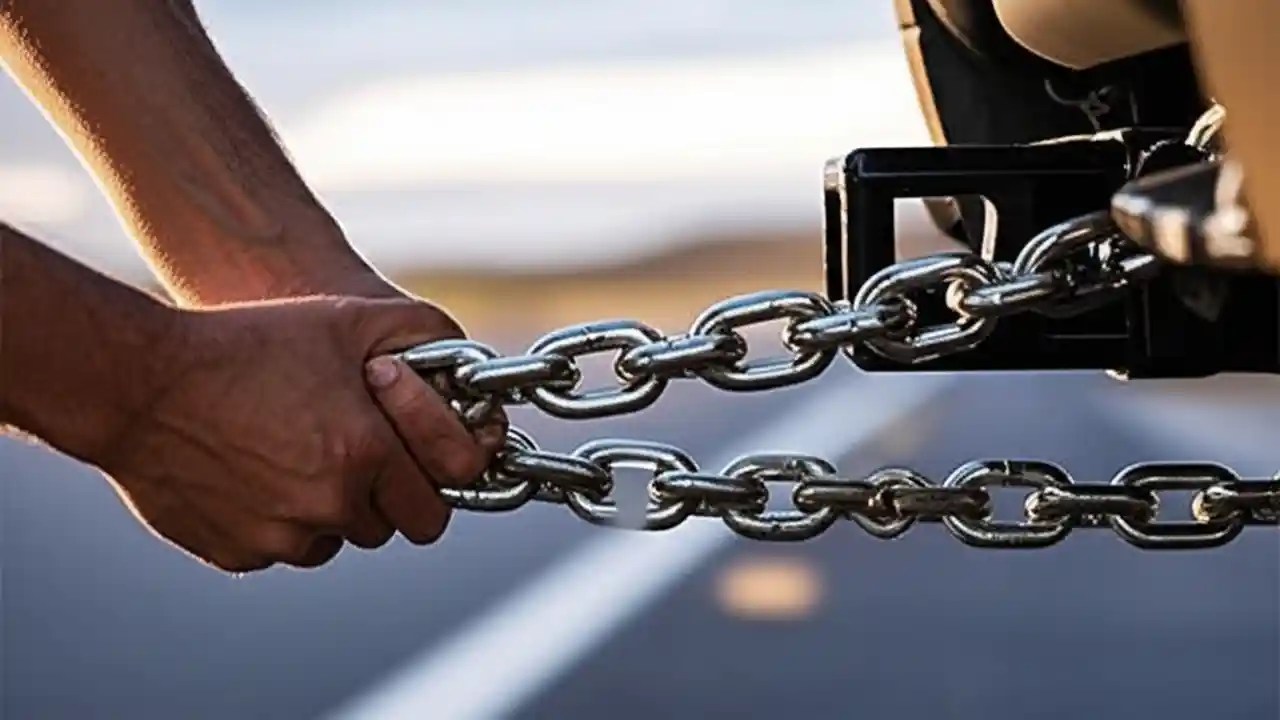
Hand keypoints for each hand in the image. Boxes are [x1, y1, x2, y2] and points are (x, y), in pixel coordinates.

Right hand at [96, 296, 501, 572]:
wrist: (137, 383)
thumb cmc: (247, 342)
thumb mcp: (345, 318)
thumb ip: (423, 337)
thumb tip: (471, 366)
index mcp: (365, 454)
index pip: (442, 497)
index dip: (437, 469)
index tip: (418, 449)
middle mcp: (329, 506)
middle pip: (396, 525)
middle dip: (392, 493)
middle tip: (365, 452)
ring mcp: (281, 538)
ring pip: (338, 538)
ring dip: (335, 506)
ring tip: (302, 451)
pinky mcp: (237, 555)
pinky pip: (282, 548)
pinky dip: (281, 520)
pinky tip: (257, 470)